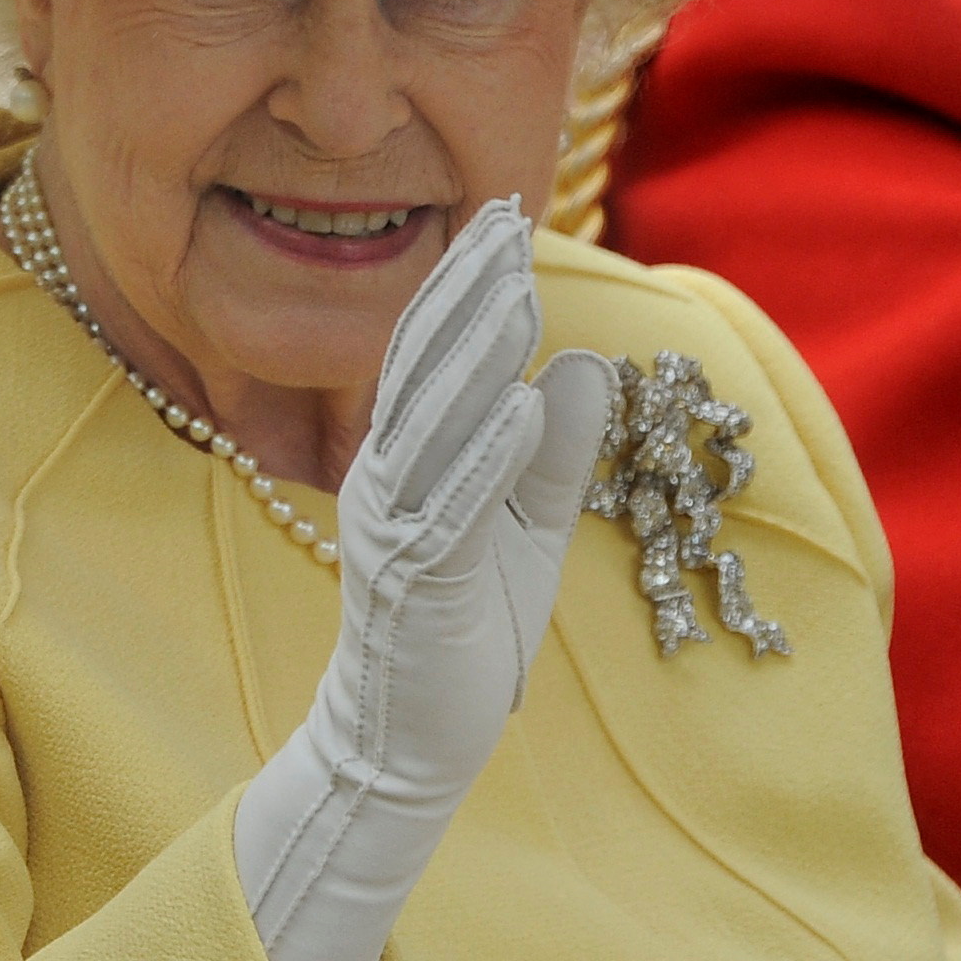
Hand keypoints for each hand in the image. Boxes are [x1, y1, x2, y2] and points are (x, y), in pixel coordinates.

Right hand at [234, 199, 614, 960]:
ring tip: (516, 289)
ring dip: (473, 356)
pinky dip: (483, 457)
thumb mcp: (524, 530)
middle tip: (499, 216)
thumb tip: (575, 368)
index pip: (434, 354)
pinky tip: (516, 409)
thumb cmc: (462, 633)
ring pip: (430, 426)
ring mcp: (393, 533)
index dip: (465, 284)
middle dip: (463, 291)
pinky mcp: (415, 588)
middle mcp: (385, 482)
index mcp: (406, 460)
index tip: (502, 214)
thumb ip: (549, 454)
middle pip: (421, 368)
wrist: (406, 746)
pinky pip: (447, 511)